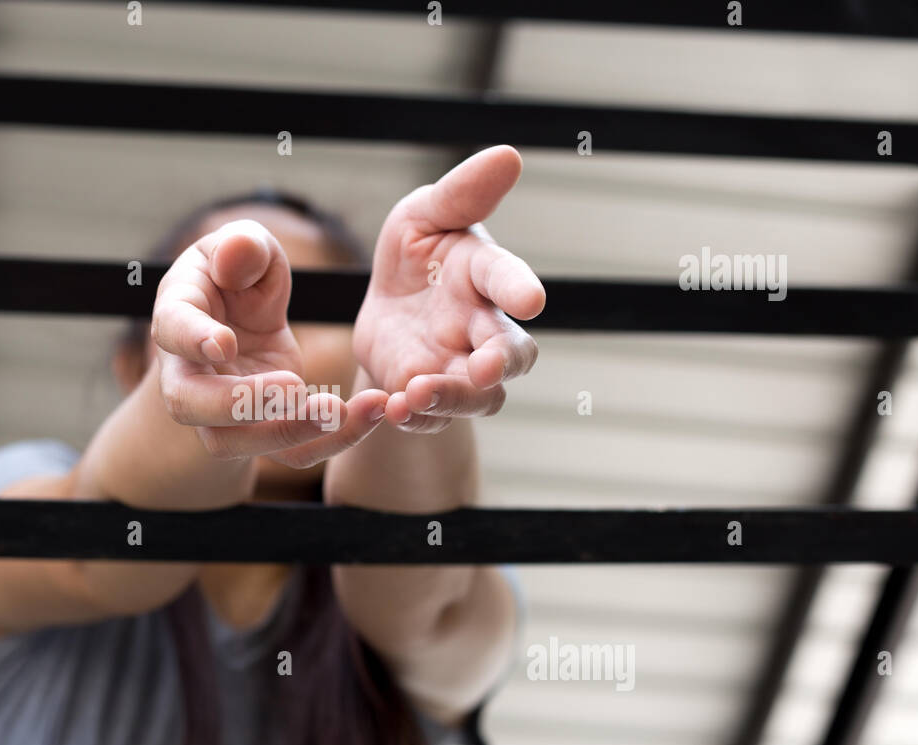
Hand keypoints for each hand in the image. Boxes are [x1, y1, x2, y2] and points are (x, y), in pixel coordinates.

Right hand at [152, 219, 387, 467]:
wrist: (240, 312)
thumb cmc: (237, 272)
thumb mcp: (244, 246)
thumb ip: (243, 246)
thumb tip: (236, 256)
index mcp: (177, 315)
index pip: (172, 331)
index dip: (192, 339)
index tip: (224, 343)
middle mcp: (186, 373)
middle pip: (190, 405)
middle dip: (240, 403)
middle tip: (293, 386)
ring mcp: (218, 412)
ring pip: (236, 442)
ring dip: (290, 432)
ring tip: (340, 409)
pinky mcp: (260, 429)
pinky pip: (289, 451)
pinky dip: (330, 440)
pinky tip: (370, 413)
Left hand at [353, 145, 543, 432]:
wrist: (386, 310)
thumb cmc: (417, 255)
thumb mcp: (422, 216)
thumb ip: (461, 194)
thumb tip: (508, 154)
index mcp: (483, 275)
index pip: (507, 279)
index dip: (520, 288)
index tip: (531, 300)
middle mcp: (484, 327)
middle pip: (510, 353)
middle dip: (499, 363)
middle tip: (484, 369)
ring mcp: (460, 368)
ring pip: (479, 397)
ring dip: (452, 398)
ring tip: (415, 394)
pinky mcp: (430, 397)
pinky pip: (431, 417)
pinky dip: (415, 417)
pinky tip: (391, 408)